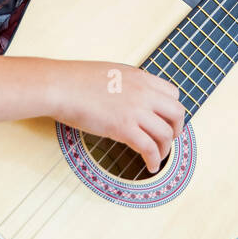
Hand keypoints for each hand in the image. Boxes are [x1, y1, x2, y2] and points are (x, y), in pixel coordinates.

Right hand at [51, 59, 184, 174]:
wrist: (60, 86)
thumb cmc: (76, 80)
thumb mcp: (111, 72)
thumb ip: (127, 83)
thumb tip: (130, 95)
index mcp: (140, 77)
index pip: (173, 93)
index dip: (172, 110)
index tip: (167, 120)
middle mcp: (143, 92)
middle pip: (177, 113)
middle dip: (176, 129)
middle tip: (168, 139)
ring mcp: (135, 110)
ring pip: (166, 134)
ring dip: (165, 149)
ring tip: (158, 156)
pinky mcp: (123, 128)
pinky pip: (149, 148)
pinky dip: (154, 160)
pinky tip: (150, 166)